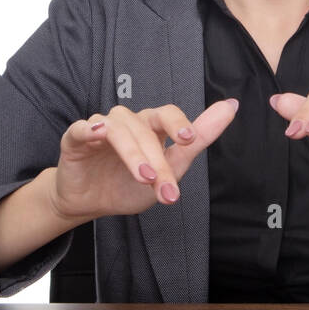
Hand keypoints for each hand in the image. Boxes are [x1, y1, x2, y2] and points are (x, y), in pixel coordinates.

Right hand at [50, 99, 238, 223]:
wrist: (90, 204)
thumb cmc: (129, 185)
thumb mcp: (167, 172)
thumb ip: (196, 143)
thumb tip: (231, 105)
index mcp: (151, 127)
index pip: (168, 115)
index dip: (180, 124)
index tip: (190, 139)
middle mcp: (128, 122)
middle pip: (146, 126)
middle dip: (158, 158)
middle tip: (164, 185)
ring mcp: (101, 127)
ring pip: (120, 130)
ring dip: (134, 154)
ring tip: (144, 176)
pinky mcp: (76, 137)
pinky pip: (83, 127)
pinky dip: (90, 128)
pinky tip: (98, 133)